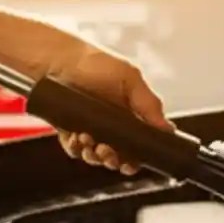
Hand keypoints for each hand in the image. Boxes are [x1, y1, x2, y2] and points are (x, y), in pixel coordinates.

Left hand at [48, 43, 171, 174]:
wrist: (56, 59)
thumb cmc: (93, 63)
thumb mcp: (129, 79)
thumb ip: (149, 104)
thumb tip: (168, 128)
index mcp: (131, 113)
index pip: (140, 144)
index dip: (137, 158)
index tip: (132, 163)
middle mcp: (112, 124)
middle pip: (119, 156)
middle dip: (114, 160)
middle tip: (108, 152)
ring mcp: (90, 129)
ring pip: (97, 156)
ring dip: (94, 155)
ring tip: (89, 140)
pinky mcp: (69, 131)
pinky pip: (75, 150)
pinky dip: (76, 149)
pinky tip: (76, 138)